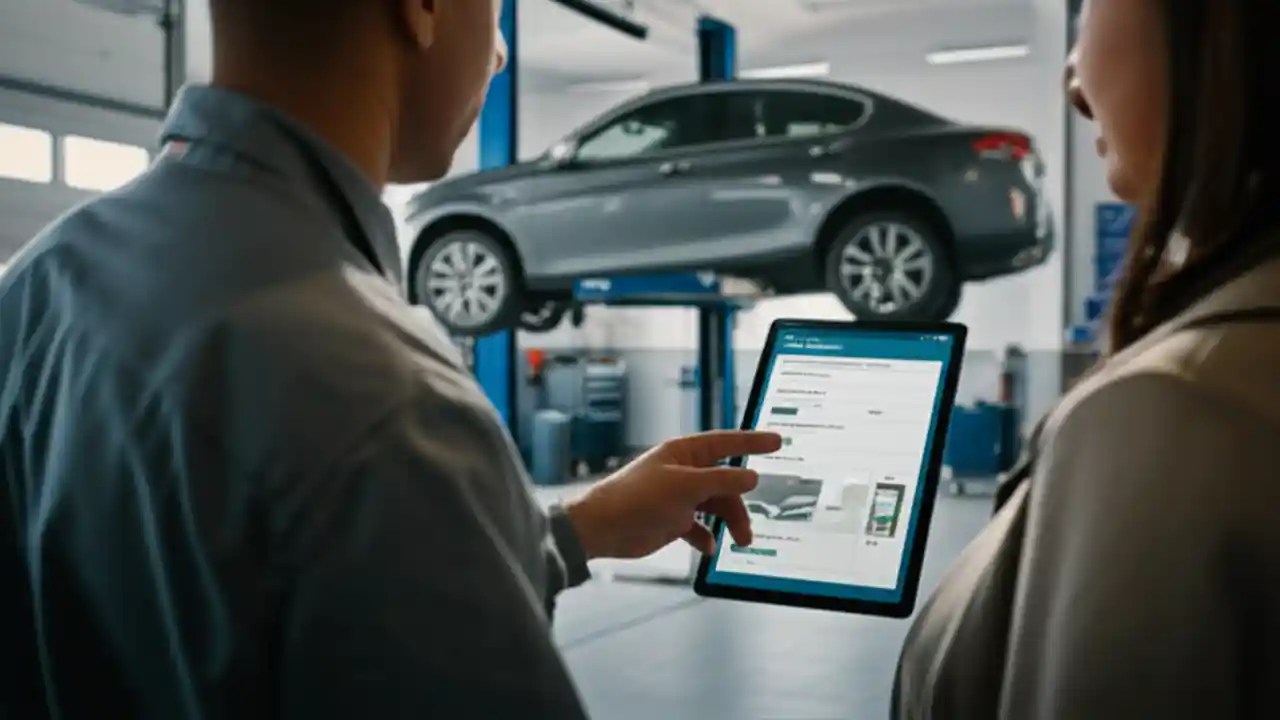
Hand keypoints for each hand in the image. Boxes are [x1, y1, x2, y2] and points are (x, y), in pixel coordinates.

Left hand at [564, 430, 782, 559]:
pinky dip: (707, 536)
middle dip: (739, 506)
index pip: (726, 443)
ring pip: (716, 506)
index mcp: (684, 453)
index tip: (778, 441)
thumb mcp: (685, 487)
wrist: (603, 528)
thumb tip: (753, 477)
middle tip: (747, 530)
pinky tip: (709, 548)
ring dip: (728, 523)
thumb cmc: (639, 497)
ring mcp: (678, 496)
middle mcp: (684, 472)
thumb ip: (722, 481)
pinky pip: (699, 527)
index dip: (752, 442)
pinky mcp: (672, 520)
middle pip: (725, 484)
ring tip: (737, 543)